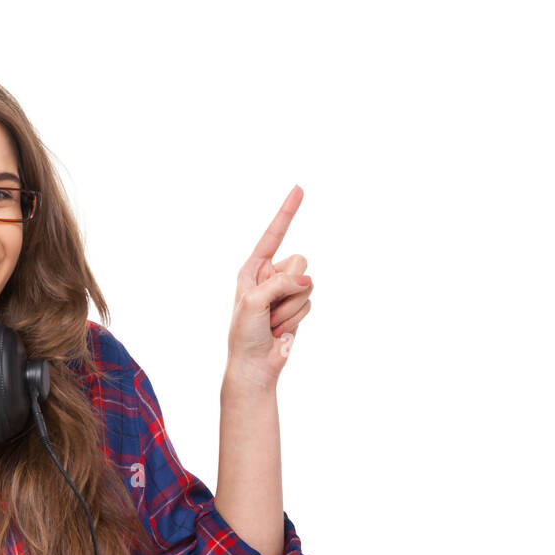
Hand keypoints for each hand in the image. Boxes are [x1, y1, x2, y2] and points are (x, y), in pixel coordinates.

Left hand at [226, 184, 312, 389]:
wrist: (254, 366)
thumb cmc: (244, 334)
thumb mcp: (254, 302)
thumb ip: (280, 283)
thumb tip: (307, 281)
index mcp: (252, 269)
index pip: (273, 235)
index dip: (287, 212)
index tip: (299, 188)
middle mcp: (270, 276)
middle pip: (299, 262)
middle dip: (287, 288)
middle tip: (268, 310)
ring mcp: (286, 291)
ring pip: (308, 284)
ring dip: (290, 308)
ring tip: (271, 322)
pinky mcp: (298, 306)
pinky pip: (310, 303)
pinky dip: (295, 318)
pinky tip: (279, 330)